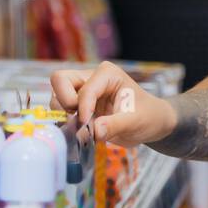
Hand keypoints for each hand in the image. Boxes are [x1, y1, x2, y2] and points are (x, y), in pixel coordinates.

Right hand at [49, 61, 175, 147]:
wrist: (150, 124)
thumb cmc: (147, 116)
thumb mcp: (135, 121)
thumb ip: (115, 125)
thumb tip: (94, 131)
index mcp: (107, 74)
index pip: (85, 89)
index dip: (83, 109)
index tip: (87, 126)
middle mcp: (90, 78)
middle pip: (59, 81)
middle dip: (64, 102)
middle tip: (79, 120)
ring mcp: (81, 91)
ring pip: (56, 97)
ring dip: (64, 115)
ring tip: (84, 129)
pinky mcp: (77, 106)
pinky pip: (60, 111)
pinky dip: (65, 122)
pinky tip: (81, 133)